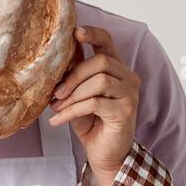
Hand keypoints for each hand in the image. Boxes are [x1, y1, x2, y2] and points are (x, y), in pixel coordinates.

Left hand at [47, 25, 140, 185]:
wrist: (104, 153)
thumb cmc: (90, 121)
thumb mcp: (77, 93)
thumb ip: (73, 73)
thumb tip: (57, 53)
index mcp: (116, 68)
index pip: (108, 41)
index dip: (92, 34)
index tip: (75, 32)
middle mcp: (128, 77)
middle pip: (101, 61)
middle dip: (73, 76)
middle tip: (55, 93)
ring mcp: (130, 94)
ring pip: (99, 81)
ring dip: (73, 95)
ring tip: (56, 108)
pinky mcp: (126, 111)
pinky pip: (95, 102)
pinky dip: (72, 110)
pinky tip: (58, 120)